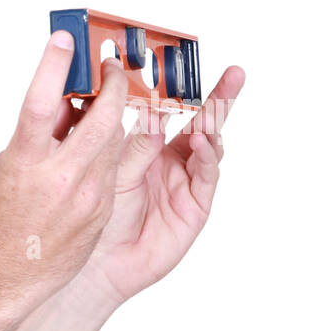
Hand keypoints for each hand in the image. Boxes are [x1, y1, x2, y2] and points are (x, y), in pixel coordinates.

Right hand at [0, 31, 128, 313]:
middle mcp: (61, 174)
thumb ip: (37, 136)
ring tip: (107, 104)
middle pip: (101, 114)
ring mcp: (88, 192)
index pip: (42, 100)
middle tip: (112, 68)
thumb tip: (63, 104)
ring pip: (116, 138)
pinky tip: (100, 148)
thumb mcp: (8, 168)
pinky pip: (116, 167)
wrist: (6, 275)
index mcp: (26, 160)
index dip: (55, 64)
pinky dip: (110, 151)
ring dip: (112, 117)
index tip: (65, 38)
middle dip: (111, 84)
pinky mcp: (103, 208)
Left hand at [56, 66, 245, 304]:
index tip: (183, 66)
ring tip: (214, 110)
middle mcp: (168, 161)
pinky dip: (209, 157)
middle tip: (234, 74)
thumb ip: (132, 145)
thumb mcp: (110, 173)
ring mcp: (185, 182)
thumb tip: (147, 112)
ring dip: (213, 126)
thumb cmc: (96, 218)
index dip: (176, 91)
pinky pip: (207, 176)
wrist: (99, 264)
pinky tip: (205, 143)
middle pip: (197, 122)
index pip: (165, 111)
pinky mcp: (196, 205)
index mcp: (143, 148)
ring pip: (208, 146)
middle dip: (217, 98)